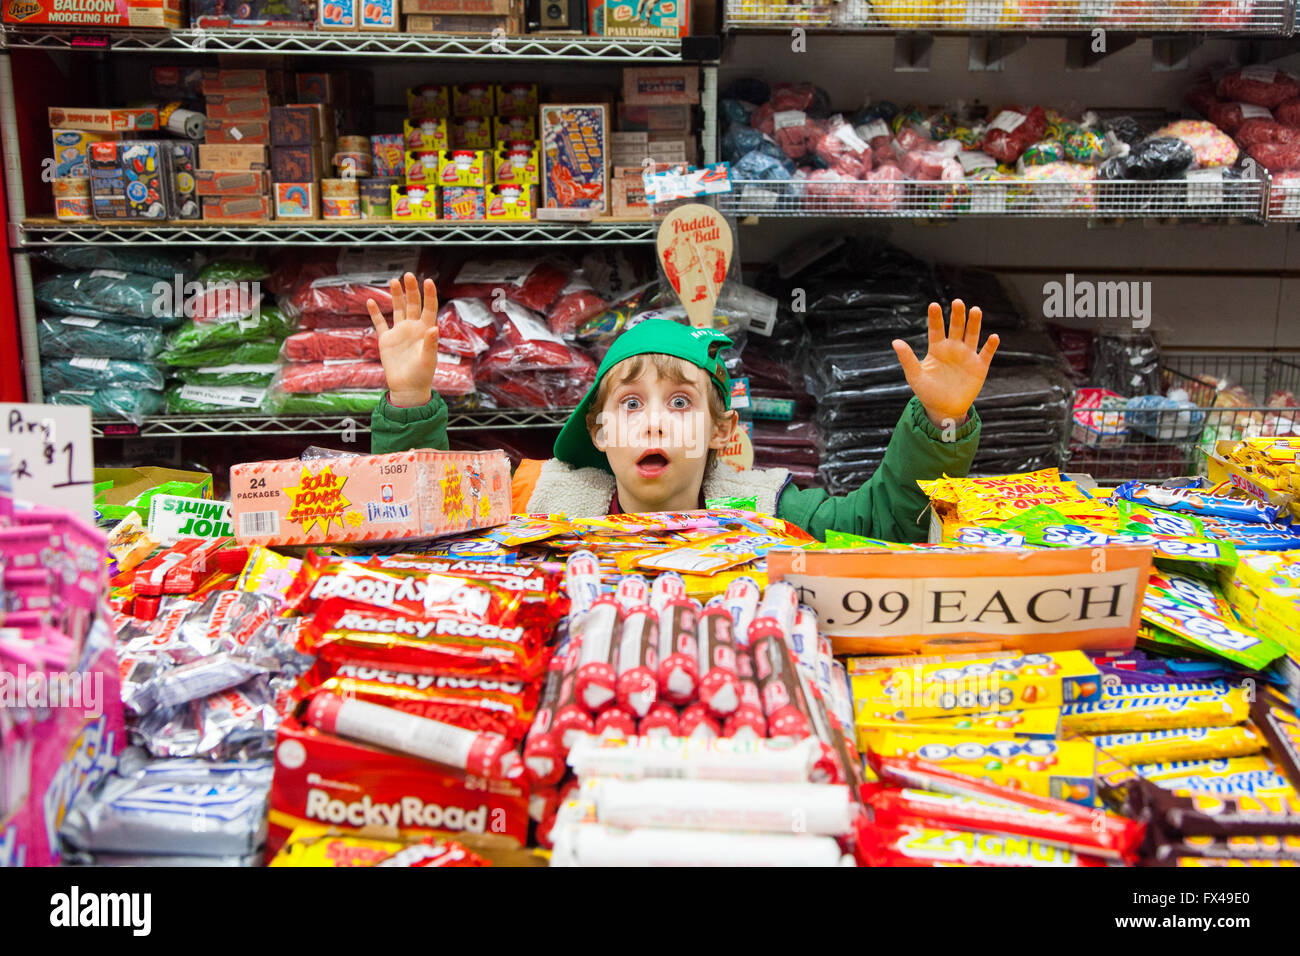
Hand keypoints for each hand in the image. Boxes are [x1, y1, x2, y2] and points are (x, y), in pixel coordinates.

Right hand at [368, 272, 438, 407]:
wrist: (407, 388)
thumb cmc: (422, 375)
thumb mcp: (428, 359)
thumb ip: (430, 343)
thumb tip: (434, 328)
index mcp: (425, 330)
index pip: (428, 308)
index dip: (429, 295)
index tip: (428, 281)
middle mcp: (413, 328)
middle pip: (412, 304)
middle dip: (411, 290)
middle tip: (409, 275)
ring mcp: (399, 332)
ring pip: (397, 309)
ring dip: (396, 295)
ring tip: (394, 281)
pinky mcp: (386, 340)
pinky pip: (380, 323)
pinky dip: (375, 313)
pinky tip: (371, 301)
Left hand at [892, 299, 998, 428]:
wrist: (943, 409)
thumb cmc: (927, 392)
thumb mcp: (915, 376)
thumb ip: (907, 358)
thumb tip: (895, 341)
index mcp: (937, 348)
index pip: (936, 329)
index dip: (935, 318)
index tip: (933, 305)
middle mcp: (953, 348)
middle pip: (956, 327)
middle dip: (957, 315)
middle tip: (957, 302)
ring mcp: (967, 356)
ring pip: (972, 335)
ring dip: (974, 323)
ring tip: (975, 310)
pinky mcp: (979, 367)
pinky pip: (986, 354)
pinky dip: (990, 346)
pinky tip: (993, 337)